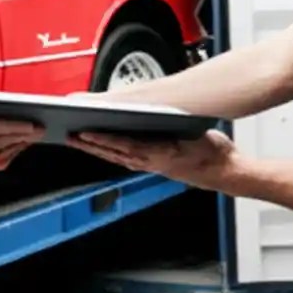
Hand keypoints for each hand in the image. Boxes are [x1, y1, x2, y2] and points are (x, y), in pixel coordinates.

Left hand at [66, 129, 239, 189]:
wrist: (225, 172)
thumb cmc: (211, 154)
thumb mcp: (194, 136)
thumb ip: (171, 132)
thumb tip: (150, 120)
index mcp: (158, 155)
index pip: (123, 145)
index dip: (103, 138)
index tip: (85, 131)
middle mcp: (149, 162)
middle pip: (112, 152)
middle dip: (89, 144)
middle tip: (67, 135)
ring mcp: (149, 165)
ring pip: (114, 156)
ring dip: (95, 148)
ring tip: (75, 138)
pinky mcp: (151, 165)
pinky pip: (124, 157)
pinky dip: (109, 150)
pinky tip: (98, 144)